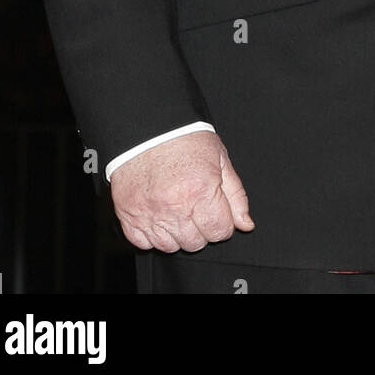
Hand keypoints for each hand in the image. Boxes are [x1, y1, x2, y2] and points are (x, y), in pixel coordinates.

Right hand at [111, 130, 253, 252]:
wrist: (147, 128)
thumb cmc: (184, 139)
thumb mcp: (220, 159)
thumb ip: (235, 195)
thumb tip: (245, 224)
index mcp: (201, 191)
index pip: (220, 232)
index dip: (222, 221)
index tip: (215, 209)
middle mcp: (174, 207)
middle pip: (196, 243)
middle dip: (200, 227)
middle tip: (194, 204)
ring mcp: (149, 214)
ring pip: (171, 246)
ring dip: (176, 232)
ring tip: (175, 207)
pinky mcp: (129, 217)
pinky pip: (144, 243)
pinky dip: (152, 233)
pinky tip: (157, 212)